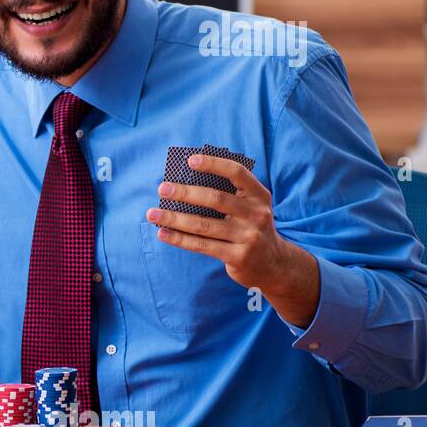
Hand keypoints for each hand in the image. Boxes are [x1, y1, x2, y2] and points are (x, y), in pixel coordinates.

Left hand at [146, 153, 320, 326]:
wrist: (274, 265)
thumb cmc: (250, 228)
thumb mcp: (249, 208)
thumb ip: (228, 194)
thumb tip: (183, 182)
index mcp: (259, 195)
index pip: (237, 173)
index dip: (214, 164)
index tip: (189, 160)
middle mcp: (256, 214)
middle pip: (216, 199)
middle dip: (186, 192)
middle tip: (162, 189)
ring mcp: (249, 236)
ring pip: (204, 225)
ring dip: (174, 218)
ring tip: (152, 213)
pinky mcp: (238, 256)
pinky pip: (202, 245)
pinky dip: (179, 239)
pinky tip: (162, 233)